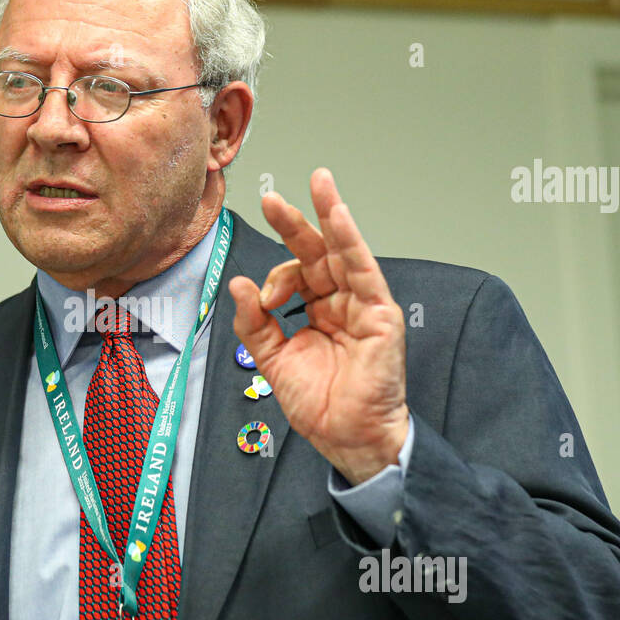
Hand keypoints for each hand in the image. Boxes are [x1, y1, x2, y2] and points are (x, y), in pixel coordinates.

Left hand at [229, 168, 408, 484]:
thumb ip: (254, 322)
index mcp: (317, 310)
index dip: (275, 277)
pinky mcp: (380, 313)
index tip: (261, 295)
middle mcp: (341, 302)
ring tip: (318, 183)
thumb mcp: (273, 358)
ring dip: (330, 215)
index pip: (296, 273)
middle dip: (296, 222)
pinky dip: (352, 241)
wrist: (346, 436)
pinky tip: (338, 216)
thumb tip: (239, 285)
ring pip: (344, 251)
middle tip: (272, 198)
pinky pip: (365, 269)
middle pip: (318, 252)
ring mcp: (363, 304)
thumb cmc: (320, 404)